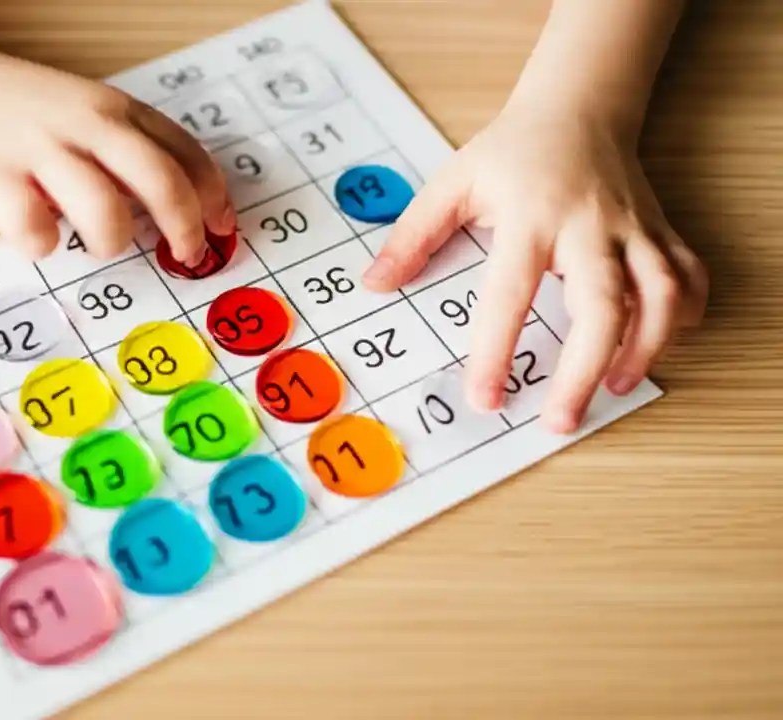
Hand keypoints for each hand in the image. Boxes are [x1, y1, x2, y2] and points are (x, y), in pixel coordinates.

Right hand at [0, 48, 234, 262]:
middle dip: (185, 228)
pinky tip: (36, 233)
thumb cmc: (18, 111)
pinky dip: (45, 245)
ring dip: (112, 242)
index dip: (212, 196)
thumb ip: (126, 150)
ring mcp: (42, 153)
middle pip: (161, 182)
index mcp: (113, 109)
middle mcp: (86, 126)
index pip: (183, 152)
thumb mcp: (83, 111)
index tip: (221, 226)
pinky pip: (41, 235)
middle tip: (188, 255)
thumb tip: (173, 208)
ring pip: (108, 216)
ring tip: (96, 242)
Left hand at [363, 103, 706, 432]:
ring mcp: (632, 229)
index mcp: (529, 217)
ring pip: (660, 294)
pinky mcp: (660, 231)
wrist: (578, 106)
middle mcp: (588, 226)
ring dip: (645, 348)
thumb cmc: (511, 151)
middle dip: (584, 370)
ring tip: (615, 387)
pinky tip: (661, 343)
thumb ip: (412, 237)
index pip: (510, 294)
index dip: (496, 351)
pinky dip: (685, 315)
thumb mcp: (451, 183)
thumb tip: (374, 285)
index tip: (485, 399)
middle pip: (602, 306)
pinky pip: (690, 276)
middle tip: (560, 421)